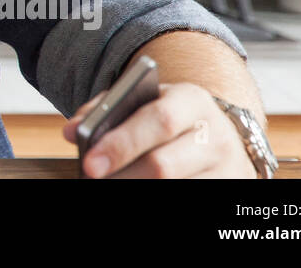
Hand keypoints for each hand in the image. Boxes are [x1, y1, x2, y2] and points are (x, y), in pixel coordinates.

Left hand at [61, 82, 256, 177]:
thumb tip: (73, 130)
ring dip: (135, 188)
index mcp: (192, 101)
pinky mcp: (227, 190)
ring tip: (108, 184)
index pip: (159, 121)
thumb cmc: (169, 118)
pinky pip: (185, 200)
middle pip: (164, 165)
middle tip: (91, 178)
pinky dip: (154, 196)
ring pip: (173, 188)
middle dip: (122, 175)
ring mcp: (225, 170)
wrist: (217, 135)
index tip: (89, 162)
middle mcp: (215, 136)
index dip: (122, 143)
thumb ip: (106, 109)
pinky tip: (132, 189)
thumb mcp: (145, 101)